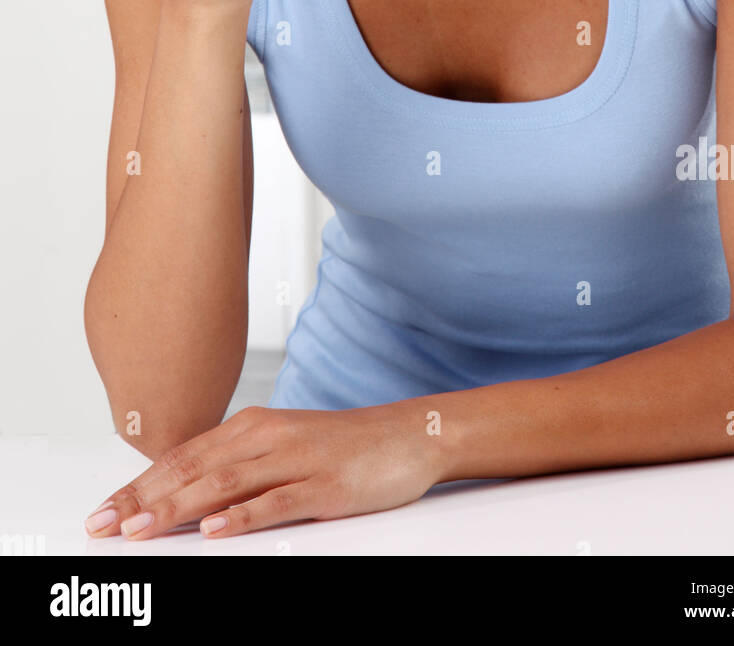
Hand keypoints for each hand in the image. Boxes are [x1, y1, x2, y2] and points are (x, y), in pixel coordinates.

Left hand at [84, 403, 441, 538]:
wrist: (407, 435)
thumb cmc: (342, 446)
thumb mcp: (282, 449)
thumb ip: (238, 467)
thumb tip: (185, 498)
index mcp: (252, 426)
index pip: (182, 457)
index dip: (138, 485)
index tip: (103, 512)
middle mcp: (267, 436)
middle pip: (193, 469)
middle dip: (142, 499)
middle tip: (103, 525)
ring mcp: (295, 459)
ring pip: (225, 483)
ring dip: (177, 508)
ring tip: (140, 529)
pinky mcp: (324, 486)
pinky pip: (277, 502)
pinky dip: (242, 517)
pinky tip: (214, 530)